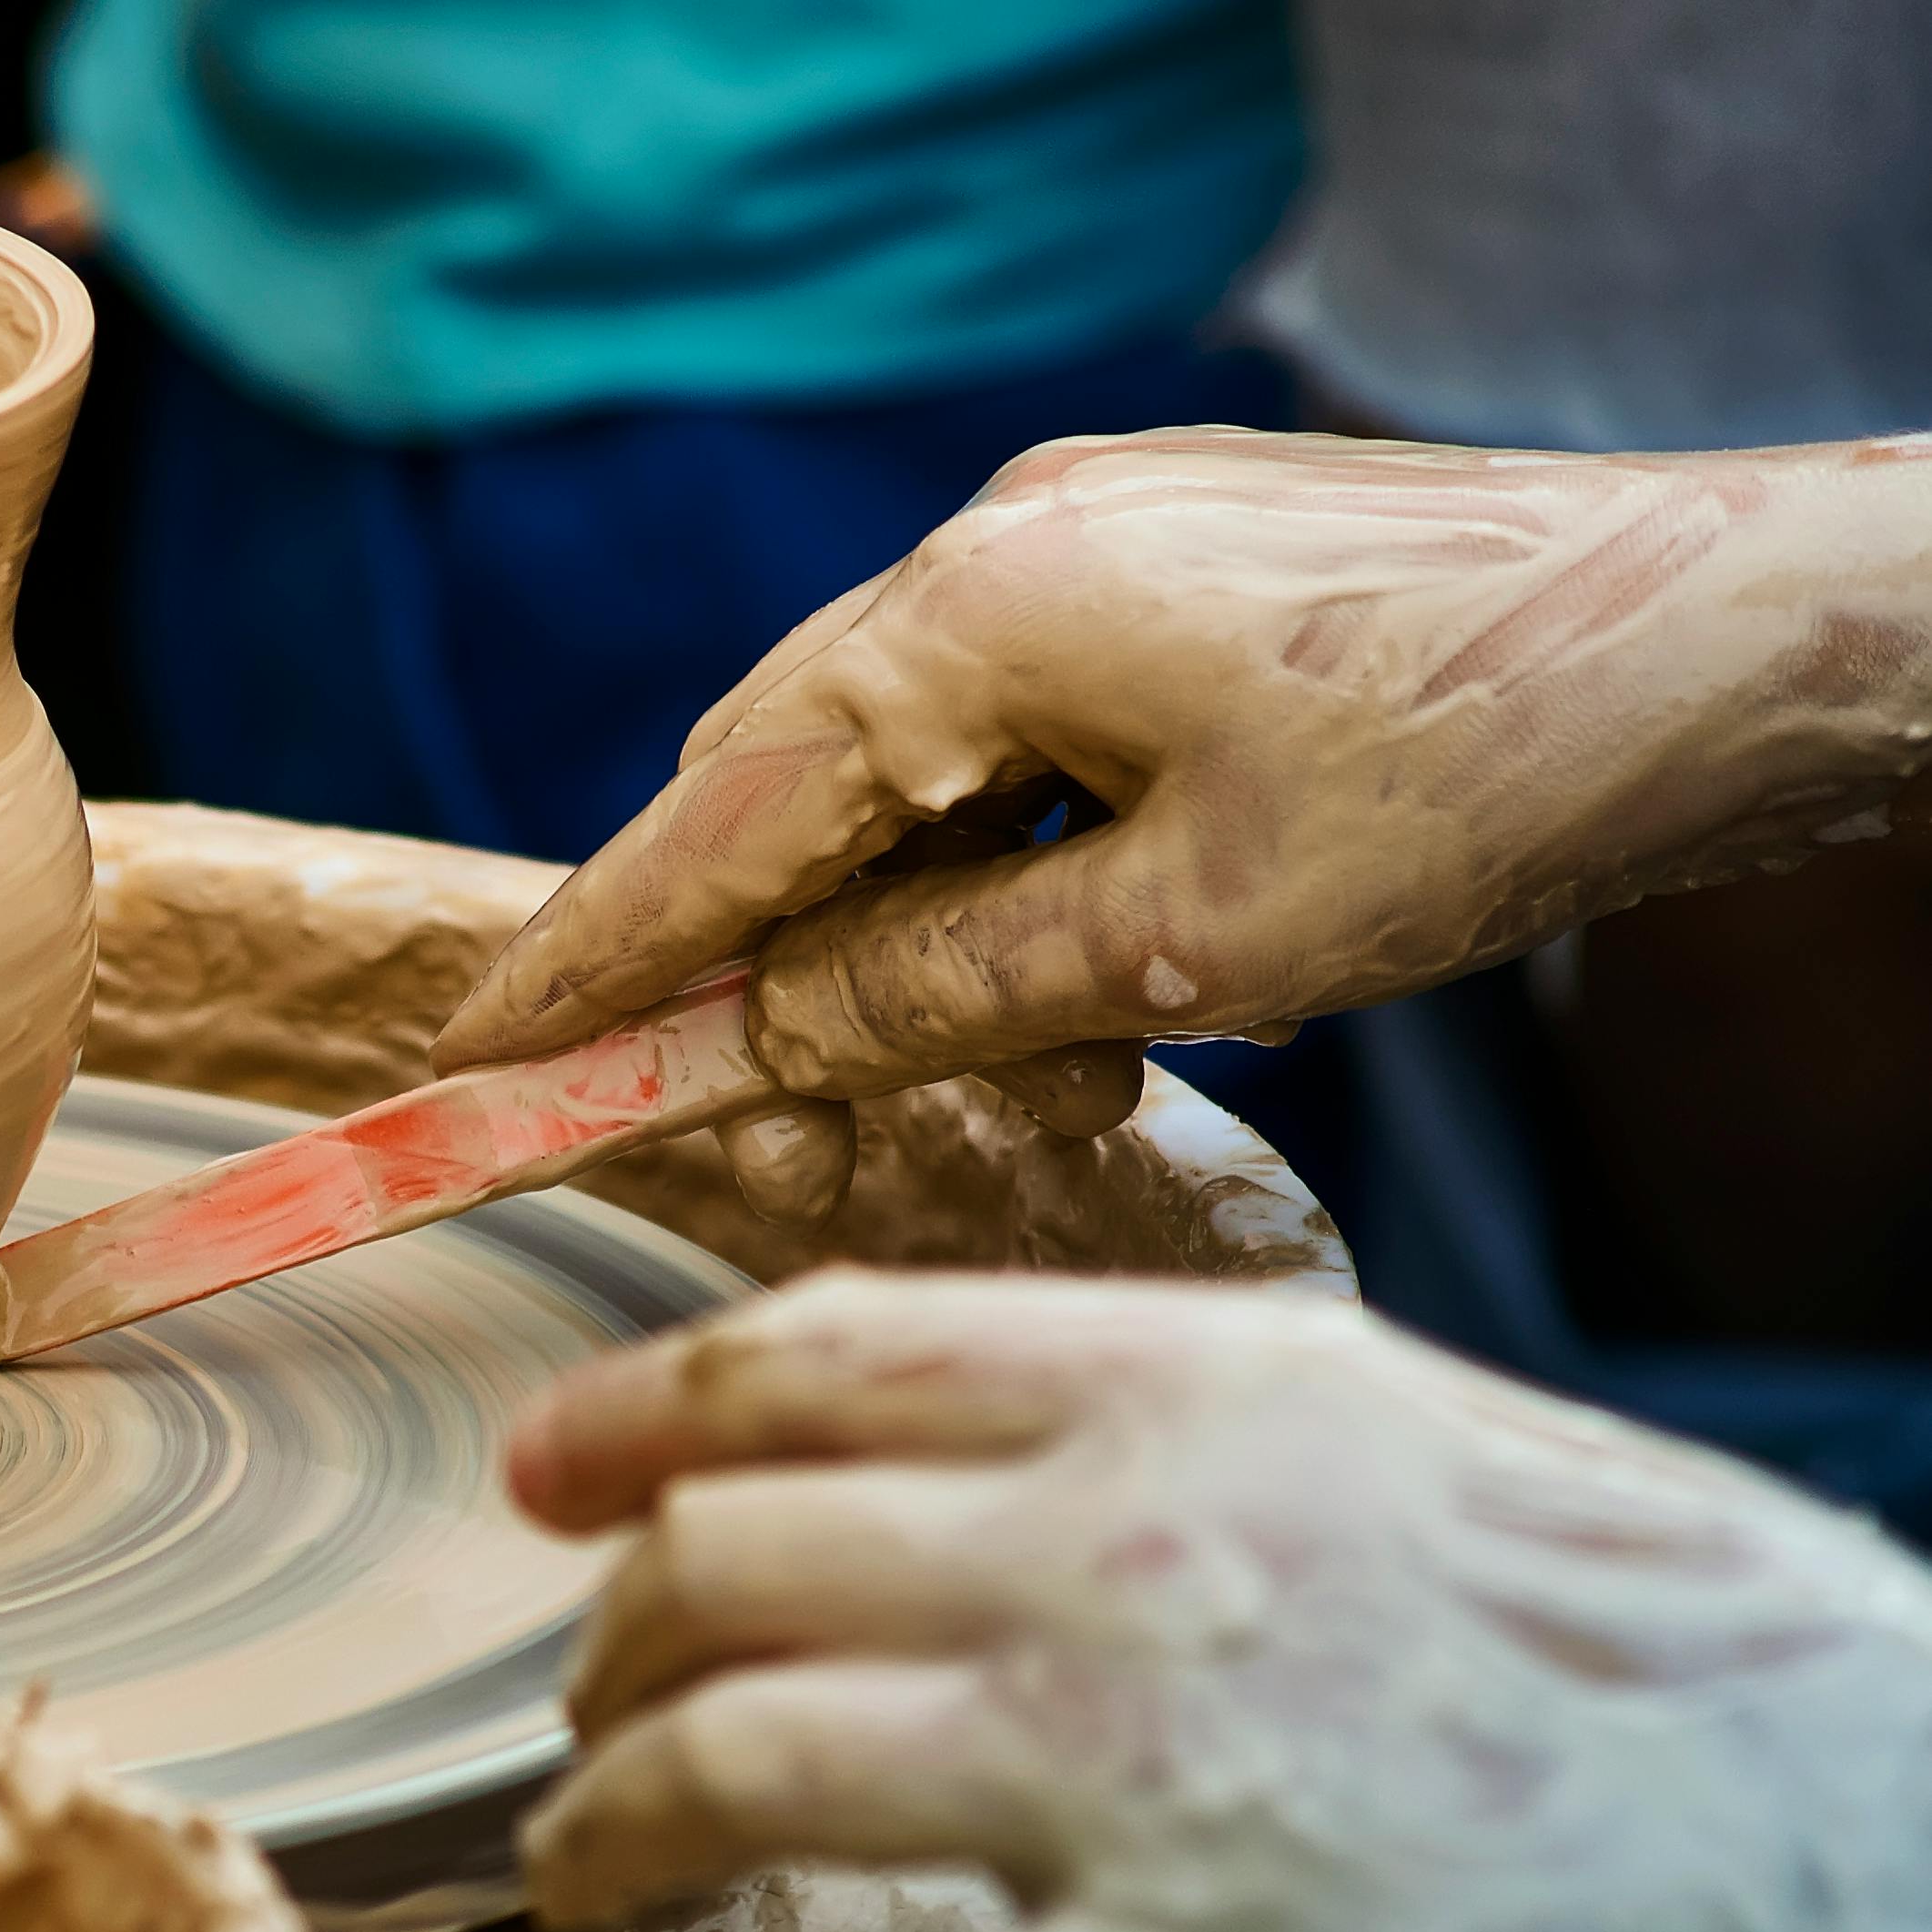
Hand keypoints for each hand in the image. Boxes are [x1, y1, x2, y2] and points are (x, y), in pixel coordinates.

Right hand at [437, 431, 1931, 1122]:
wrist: (1747, 634)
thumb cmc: (1488, 777)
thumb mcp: (1182, 937)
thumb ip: (933, 988)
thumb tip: (758, 1037)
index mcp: (977, 608)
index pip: (721, 812)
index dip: (598, 945)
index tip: (487, 1037)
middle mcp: (1004, 535)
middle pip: (795, 773)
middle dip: (764, 951)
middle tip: (733, 1096)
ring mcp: (1089, 530)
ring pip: (914, 757)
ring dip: (919, 919)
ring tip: (1030, 1063)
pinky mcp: (1164, 559)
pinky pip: (1015, 720)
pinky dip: (1009, 851)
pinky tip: (1090, 953)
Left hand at [511, 1271, 1931, 1931]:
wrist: (1861, 1835)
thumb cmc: (1636, 1648)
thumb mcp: (1391, 1437)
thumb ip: (1148, 1407)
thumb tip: (900, 1427)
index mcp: (1189, 1393)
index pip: (811, 1355)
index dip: (636, 1411)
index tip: (547, 1466)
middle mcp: (1131, 1560)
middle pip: (732, 1554)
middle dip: (614, 1633)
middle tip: (590, 1702)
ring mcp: (1130, 1781)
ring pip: (730, 1754)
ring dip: (614, 1808)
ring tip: (594, 1853)